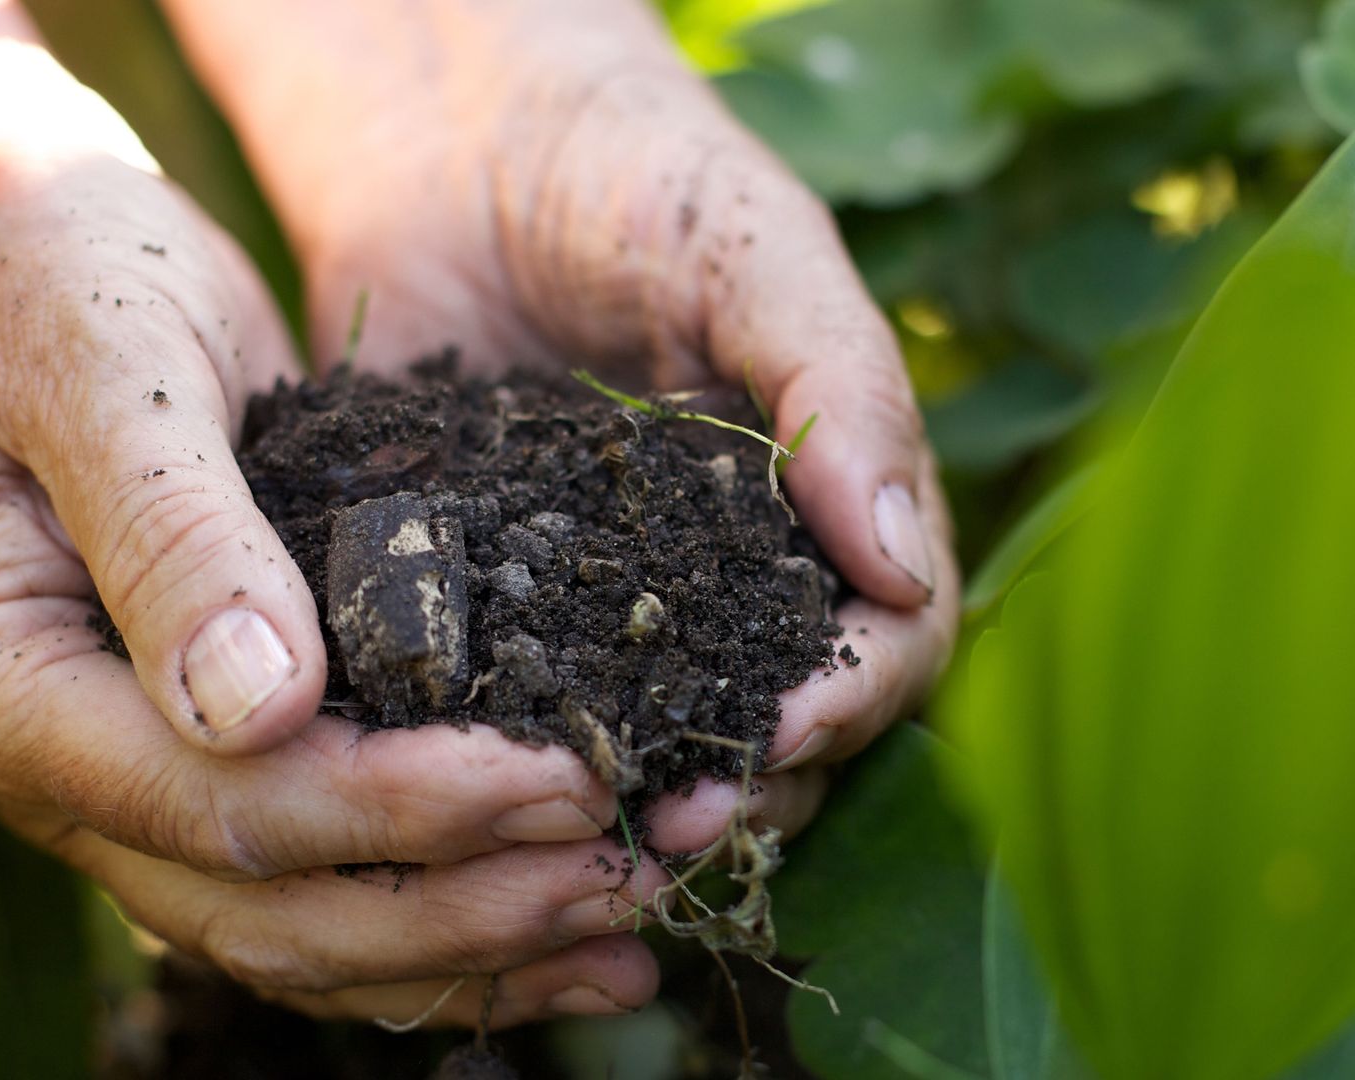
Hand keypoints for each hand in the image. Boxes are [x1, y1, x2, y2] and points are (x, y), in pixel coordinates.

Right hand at [0, 33, 667, 1025]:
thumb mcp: (117, 371)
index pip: (215, 802)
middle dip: (459, 907)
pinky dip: (445, 921)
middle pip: (265, 907)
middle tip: (628, 874)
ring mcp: (125, 786)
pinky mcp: (207, 766)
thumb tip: (259, 709)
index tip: (560, 780)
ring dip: (470, 946)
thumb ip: (176, 537)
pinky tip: (567, 931)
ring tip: (629, 934)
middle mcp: (51, 773)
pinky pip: (324, 884)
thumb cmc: (65, 280)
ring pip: (301, 932)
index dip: (397, 810)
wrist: (30, 251)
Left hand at [160, 0, 960, 854]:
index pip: (889, 641)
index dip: (849, 702)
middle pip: (782, 723)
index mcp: (828, 506)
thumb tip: (900, 566)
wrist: (453, 137)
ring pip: (657, 740)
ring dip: (632, 800)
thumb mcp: (754, 253)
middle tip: (666, 825)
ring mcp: (615, 599)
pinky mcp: (496, 601)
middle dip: (740, 784)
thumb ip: (838, 390)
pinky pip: (520, 699)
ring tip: (578, 837)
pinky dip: (509, 753)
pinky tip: (470, 783)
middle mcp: (733, 574)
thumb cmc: (636, 169)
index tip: (777, 731)